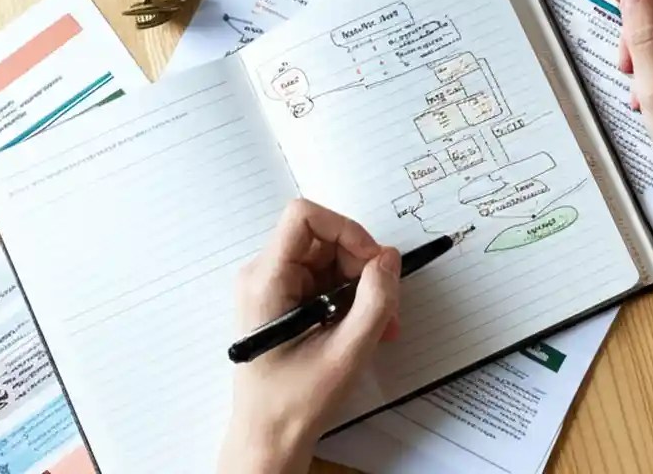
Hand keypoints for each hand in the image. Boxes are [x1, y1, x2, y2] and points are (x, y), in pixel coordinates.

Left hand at [218, 199, 400, 473]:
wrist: (269, 436)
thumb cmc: (296, 401)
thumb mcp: (348, 352)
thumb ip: (375, 300)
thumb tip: (389, 258)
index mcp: (266, 281)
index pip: (303, 216)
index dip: (346, 229)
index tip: (372, 262)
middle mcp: (264, 275)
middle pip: (323, 238)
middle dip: (362, 266)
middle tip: (387, 306)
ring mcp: (273, 286)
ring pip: (329, 259)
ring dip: (362, 286)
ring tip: (381, 325)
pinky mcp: (284, 298)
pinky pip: (325, 278)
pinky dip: (351, 298)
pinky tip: (365, 328)